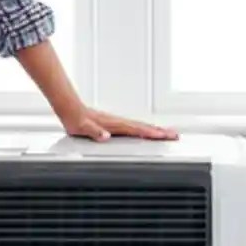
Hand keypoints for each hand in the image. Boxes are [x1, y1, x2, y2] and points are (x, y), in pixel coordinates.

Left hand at [58, 105, 178, 141]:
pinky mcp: (115, 124)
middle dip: (161, 131)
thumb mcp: (83, 128)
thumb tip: (106, 136)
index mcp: (114, 124)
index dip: (151, 133)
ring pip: (141, 126)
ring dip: (155, 130)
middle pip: (144, 127)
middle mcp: (118, 122)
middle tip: (175, 135)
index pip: (137, 129)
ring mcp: (118, 122)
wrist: (70, 109)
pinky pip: (134, 127)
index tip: (164, 136)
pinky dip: (145, 129)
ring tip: (167, 133)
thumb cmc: (76, 119)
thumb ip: (94, 132)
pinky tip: (147, 132)